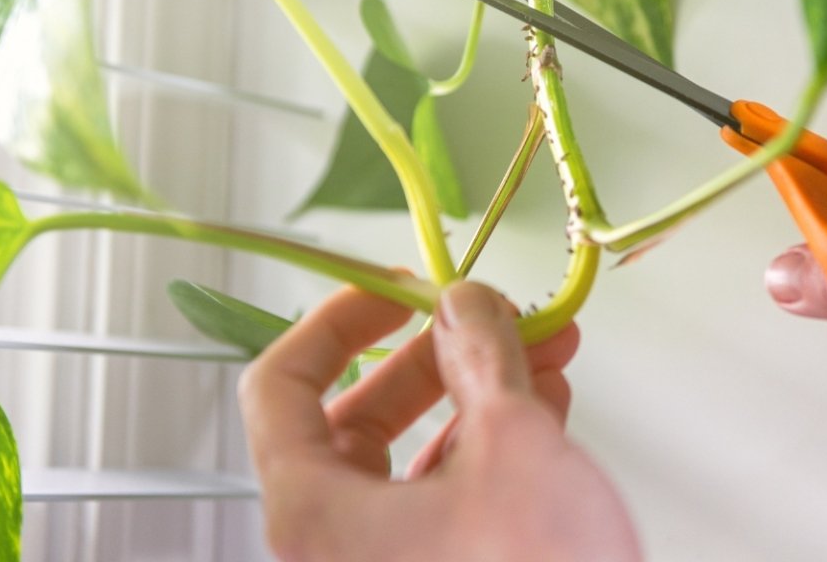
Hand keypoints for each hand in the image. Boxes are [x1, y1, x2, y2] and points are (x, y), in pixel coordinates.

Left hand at [239, 281, 640, 561]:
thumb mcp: (513, 445)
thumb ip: (482, 357)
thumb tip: (466, 304)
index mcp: (315, 513)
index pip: (280, 388)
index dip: (336, 322)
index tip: (396, 289)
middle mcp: (335, 546)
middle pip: (355, 417)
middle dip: (434, 355)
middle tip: (485, 313)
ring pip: (410, 456)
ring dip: (474, 392)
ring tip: (541, 350)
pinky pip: (445, 496)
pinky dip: (489, 443)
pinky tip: (545, 406)